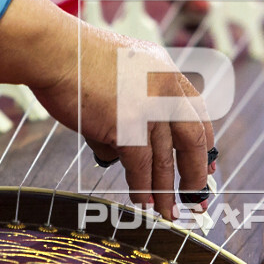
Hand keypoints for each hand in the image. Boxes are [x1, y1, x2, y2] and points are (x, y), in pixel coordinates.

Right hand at [0, 0, 212, 218]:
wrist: (55, 50)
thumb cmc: (76, 59)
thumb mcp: (123, 70)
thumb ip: (135, 101)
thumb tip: (128, 149)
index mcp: (167, 71)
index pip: (197, 112)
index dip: (204, 143)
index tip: (207, 166)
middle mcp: (165, 88)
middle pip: (192, 139)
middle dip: (196, 173)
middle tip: (197, 198)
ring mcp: (148, 107)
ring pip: (165, 159)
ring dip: (166, 191)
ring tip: (168, 214)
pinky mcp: (127, 125)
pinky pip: (140, 165)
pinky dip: (142, 187)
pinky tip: (144, 204)